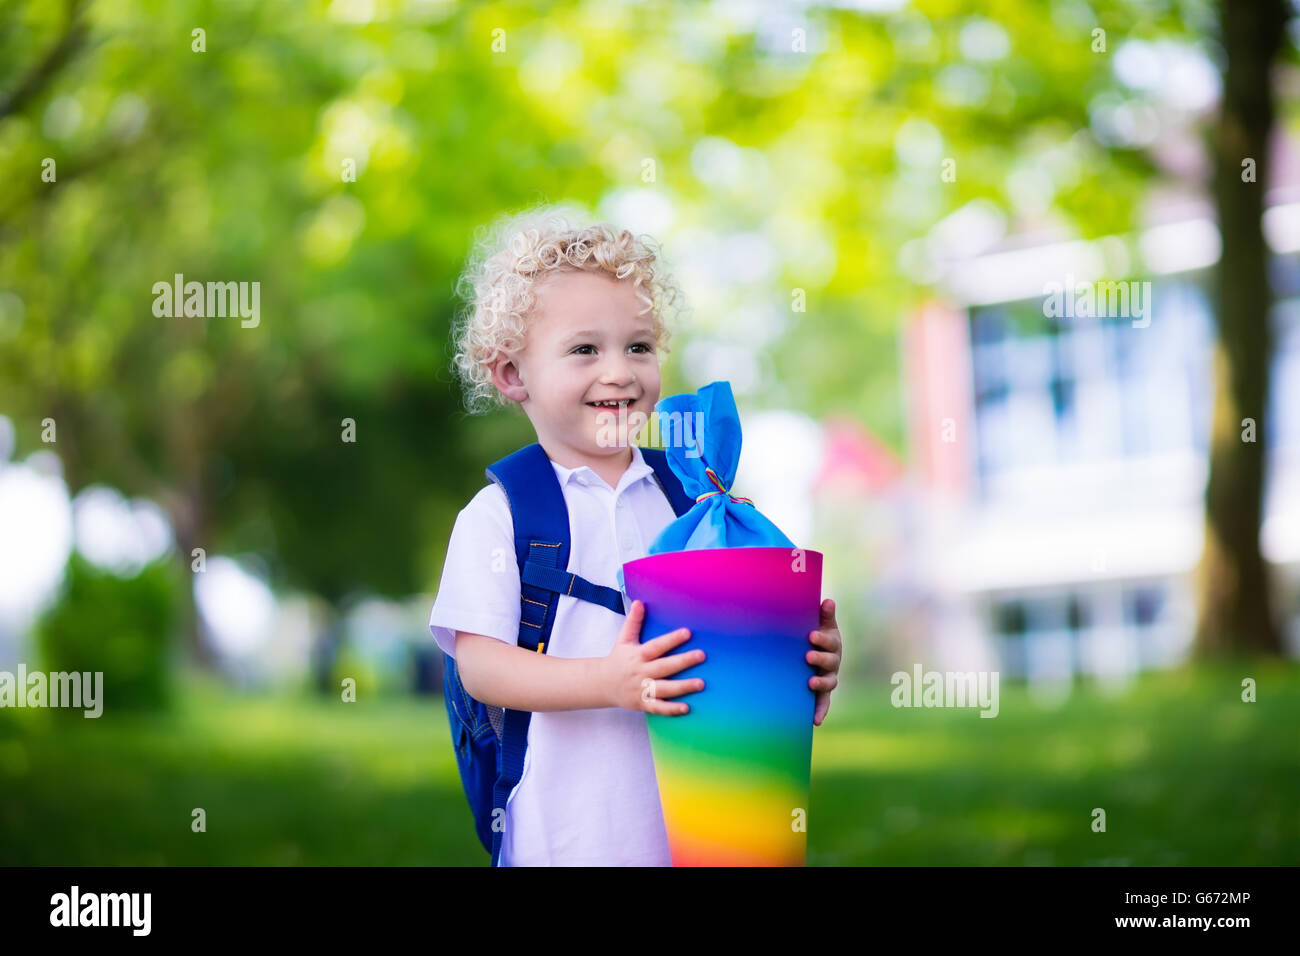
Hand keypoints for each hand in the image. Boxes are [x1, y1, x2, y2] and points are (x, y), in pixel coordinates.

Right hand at [601, 600, 705, 714]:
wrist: (602, 683)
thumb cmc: (618, 658)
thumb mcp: (624, 639)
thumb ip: (633, 622)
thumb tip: (639, 602)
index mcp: (638, 655)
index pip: (657, 646)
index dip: (672, 639)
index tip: (688, 632)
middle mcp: (641, 672)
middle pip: (664, 667)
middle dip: (683, 661)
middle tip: (701, 655)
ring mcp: (641, 689)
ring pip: (664, 689)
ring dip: (682, 687)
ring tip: (701, 683)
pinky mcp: (642, 703)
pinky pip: (658, 707)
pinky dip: (671, 709)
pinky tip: (686, 708)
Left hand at [808, 598, 841, 726]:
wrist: (813, 652)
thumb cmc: (816, 636)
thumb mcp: (821, 625)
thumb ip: (824, 615)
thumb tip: (827, 601)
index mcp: (833, 645)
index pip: (830, 642)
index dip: (822, 639)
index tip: (811, 634)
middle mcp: (833, 663)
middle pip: (830, 662)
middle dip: (819, 659)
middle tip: (807, 656)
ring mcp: (828, 678)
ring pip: (829, 682)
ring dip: (820, 684)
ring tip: (810, 683)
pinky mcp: (822, 693)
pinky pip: (824, 703)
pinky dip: (821, 711)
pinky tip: (815, 721)